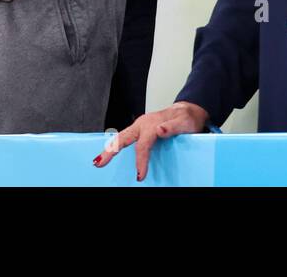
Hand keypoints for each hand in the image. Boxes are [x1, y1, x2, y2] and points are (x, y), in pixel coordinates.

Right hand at [93, 101, 208, 181]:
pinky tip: (109, 154)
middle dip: (110, 151)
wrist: (187, 111)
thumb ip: (173, 126)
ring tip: (98, 161)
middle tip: (99, 163)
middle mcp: (142, 124)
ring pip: (121, 137)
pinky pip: (125, 139)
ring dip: (109, 149)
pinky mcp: (140, 131)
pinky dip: (115, 146)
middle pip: (122, 138)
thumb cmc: (186, 117)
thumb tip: (160, 130)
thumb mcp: (184, 121)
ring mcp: (139, 127)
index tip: (140, 175)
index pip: (143, 145)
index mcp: (151, 123)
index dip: (140, 160)